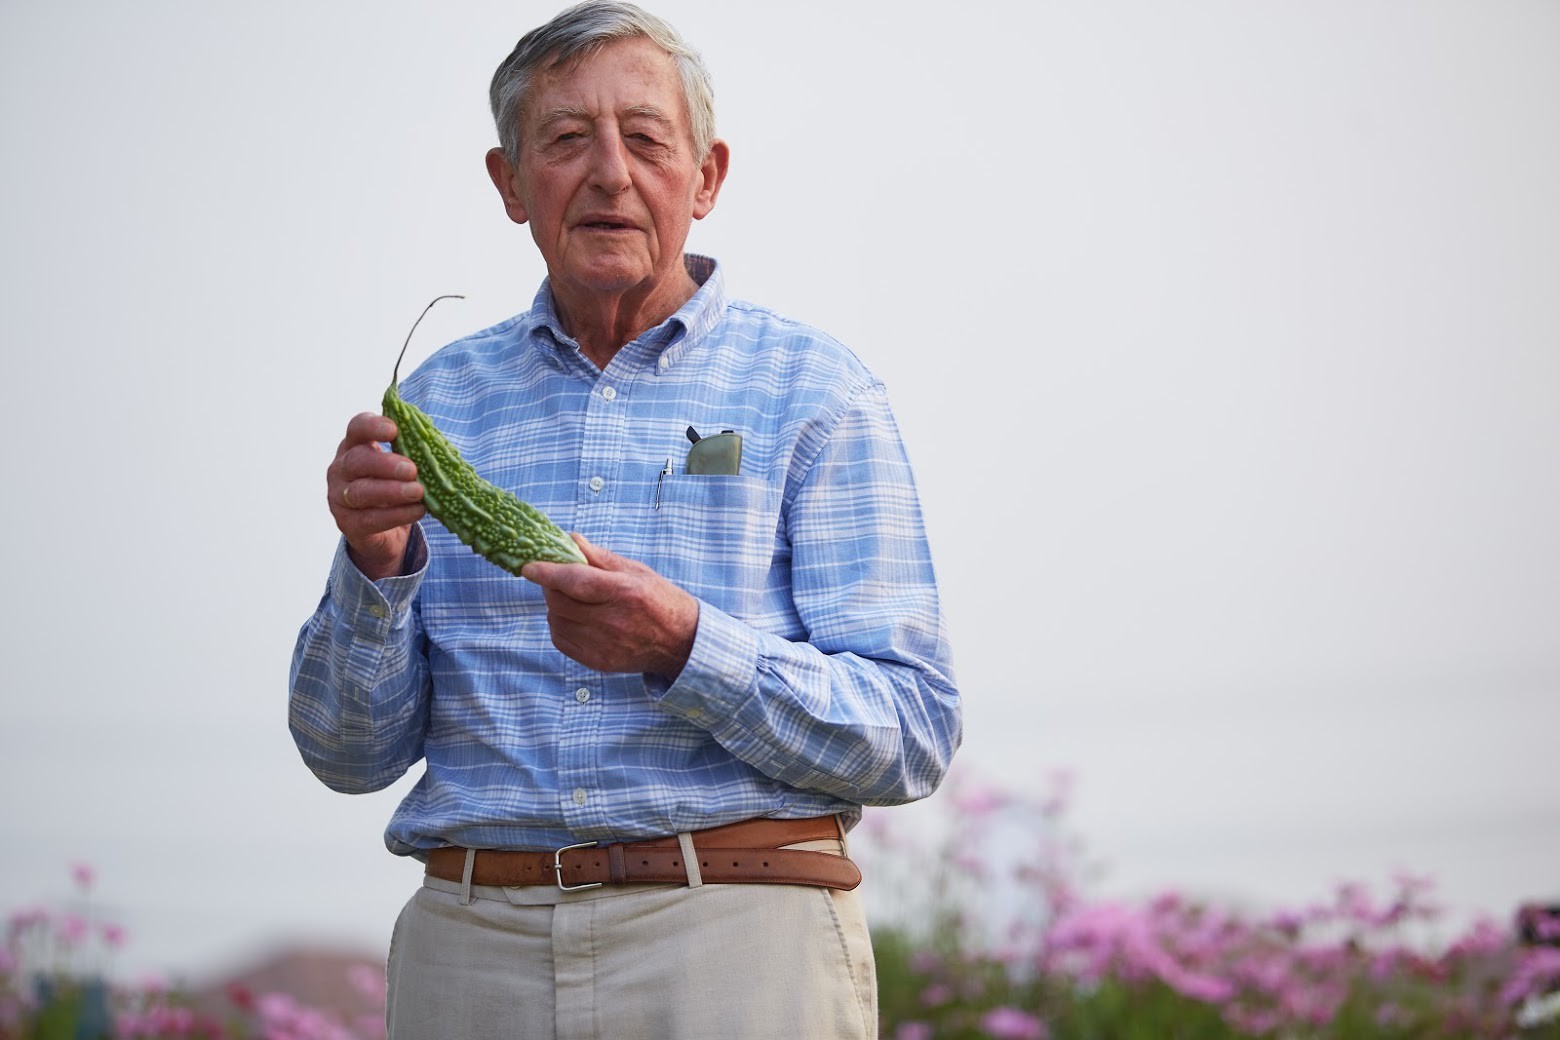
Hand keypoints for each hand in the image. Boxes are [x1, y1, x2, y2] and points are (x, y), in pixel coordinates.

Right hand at [326, 412, 424, 579]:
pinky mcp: (347, 523)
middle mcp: (341, 469)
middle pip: (356, 460)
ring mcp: (339, 497)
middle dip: (385, 464)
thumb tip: (438, 444)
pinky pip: (369, 519)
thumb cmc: (395, 487)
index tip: (394, 430)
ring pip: (360, 491)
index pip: (356, 428)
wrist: (383, 532)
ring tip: (417, 491)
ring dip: (391, 491)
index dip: (372, 426)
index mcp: (354, 446)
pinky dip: (396, 515)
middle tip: (412, 469)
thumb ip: (412, 453)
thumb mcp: (401, 467)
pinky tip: (417, 511)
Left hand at [523, 535, 698, 679]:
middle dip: (550, 586)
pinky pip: (561, 640)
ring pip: (556, 621)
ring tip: (573, 599)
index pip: (575, 581)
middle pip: (559, 602)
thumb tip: (569, 539)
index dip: (547, 572)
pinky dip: (560, 625)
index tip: (528, 566)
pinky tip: (576, 618)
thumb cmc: (659, 600)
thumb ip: (599, 557)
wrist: (680, 642)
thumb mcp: (636, 570)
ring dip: (555, 606)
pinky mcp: (597, 662)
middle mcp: (612, 621)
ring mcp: (603, 645)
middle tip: (559, 578)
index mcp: (624, 592)